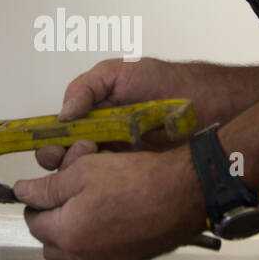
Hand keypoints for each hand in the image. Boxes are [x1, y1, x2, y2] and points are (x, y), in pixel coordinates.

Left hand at [13, 139, 207, 259]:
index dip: (36, 200)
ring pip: (73, 252)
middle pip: (50, 245)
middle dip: (50, 220)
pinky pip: (97, 254)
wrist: (183, 195)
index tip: (46, 184)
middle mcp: (83, 256)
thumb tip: (21, 193)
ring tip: (87, 202)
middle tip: (65, 194)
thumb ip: (46, 187)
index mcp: (67, 234)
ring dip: (71, 230)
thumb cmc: (134, 180)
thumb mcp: (83, 171)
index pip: (33, 222)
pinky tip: (109, 213)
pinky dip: (94, 237)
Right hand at [36, 57, 199, 170]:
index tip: (49, 147)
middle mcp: (103, 140)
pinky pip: (114, 187)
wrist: (210, 103)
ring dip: (80, 174)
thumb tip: (63, 115)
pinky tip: (109, 179)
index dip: (48, 142)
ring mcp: (120, 160)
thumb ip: (85, 87)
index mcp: (92, 117)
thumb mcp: (118, 72)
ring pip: (87, 177)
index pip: (59, 135)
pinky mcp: (138, 176)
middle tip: (74, 155)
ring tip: (94, 160)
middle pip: (67, 159)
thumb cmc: (166, 82)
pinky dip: (106, 186)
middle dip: (60, 161)